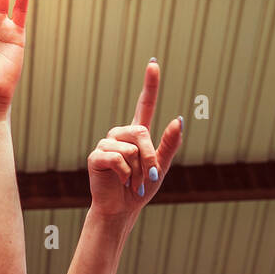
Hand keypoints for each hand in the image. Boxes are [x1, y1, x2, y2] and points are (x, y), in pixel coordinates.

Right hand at [88, 60, 183, 215]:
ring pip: (131, 148)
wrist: (121, 210)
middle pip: (141, 132)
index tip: (154, 63)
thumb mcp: (161, 167)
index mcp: (137, 135)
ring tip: (132, 182)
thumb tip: (178, 119)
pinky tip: (121, 182)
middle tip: (148, 177)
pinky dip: (124, 174)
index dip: (150, 84)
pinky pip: (117, 158)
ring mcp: (106, 144)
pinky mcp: (96, 157)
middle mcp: (120, 135)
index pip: (145, 104)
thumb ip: (169, 144)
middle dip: (149, 157)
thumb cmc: (140, 189)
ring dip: (136, 170)